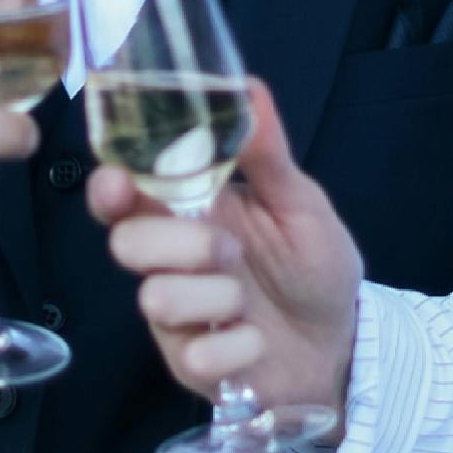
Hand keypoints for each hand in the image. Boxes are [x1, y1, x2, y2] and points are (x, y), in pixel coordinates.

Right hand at [88, 78, 361, 445]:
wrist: (343, 342)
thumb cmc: (315, 265)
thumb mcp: (300, 203)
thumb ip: (267, 153)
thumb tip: (248, 87)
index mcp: (189, 212)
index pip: (125, 192)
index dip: (110, 185)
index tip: (118, 181)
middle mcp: (172, 262)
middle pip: (124, 244)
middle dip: (175, 243)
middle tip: (226, 249)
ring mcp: (178, 316)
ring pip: (154, 299)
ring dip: (214, 296)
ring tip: (249, 299)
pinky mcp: (193, 365)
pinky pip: (195, 354)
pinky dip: (238, 346)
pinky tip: (257, 340)